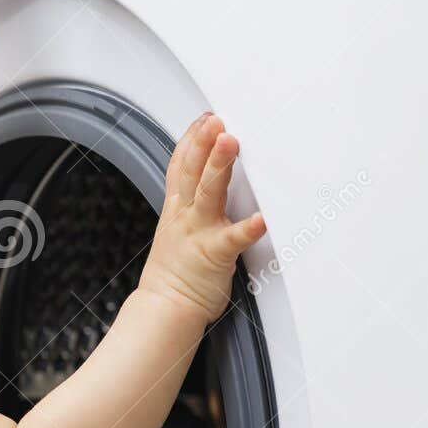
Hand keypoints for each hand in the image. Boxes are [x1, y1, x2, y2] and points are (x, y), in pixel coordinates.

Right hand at [136, 112, 266, 324]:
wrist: (166, 308)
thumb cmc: (178, 273)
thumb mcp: (177, 228)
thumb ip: (192, 203)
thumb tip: (207, 181)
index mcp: (178, 209)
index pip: (180, 166)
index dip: (191, 140)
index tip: (205, 120)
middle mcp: (187, 216)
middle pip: (192, 172)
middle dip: (203, 142)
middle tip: (216, 121)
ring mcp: (200, 233)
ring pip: (208, 193)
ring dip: (219, 166)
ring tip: (231, 144)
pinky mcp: (215, 255)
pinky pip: (233, 239)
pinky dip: (247, 229)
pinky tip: (261, 220)